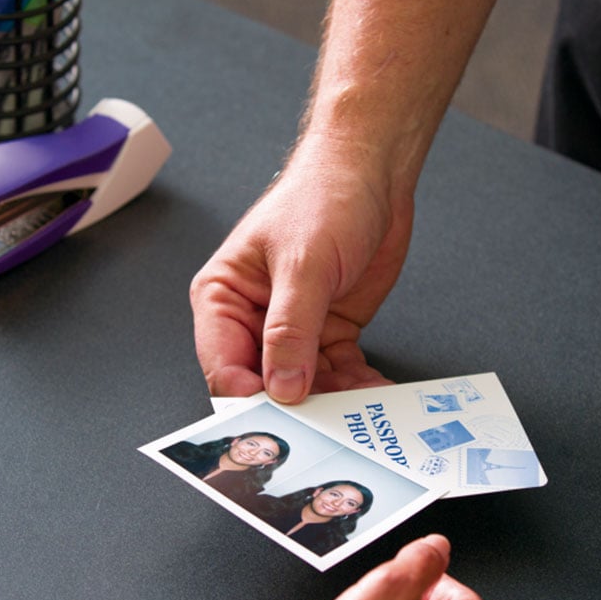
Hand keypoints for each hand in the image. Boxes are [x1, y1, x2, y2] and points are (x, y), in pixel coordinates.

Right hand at [190, 136, 414, 403]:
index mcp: (223, 298)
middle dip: (296, 408)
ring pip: (305, 387)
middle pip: (263, 384)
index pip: (224, 366)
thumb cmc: (322, 196)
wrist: (371, 172)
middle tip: (328, 427)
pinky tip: (377, 396)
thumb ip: (290, 330)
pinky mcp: (327, 333)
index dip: (251, 398)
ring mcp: (291, 330)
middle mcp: (251, 320)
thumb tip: (281, 387)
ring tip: (362, 416)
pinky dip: (358, 388)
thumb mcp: (303, 264)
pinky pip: (339, 375)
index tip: (283, 418)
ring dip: (334, 404)